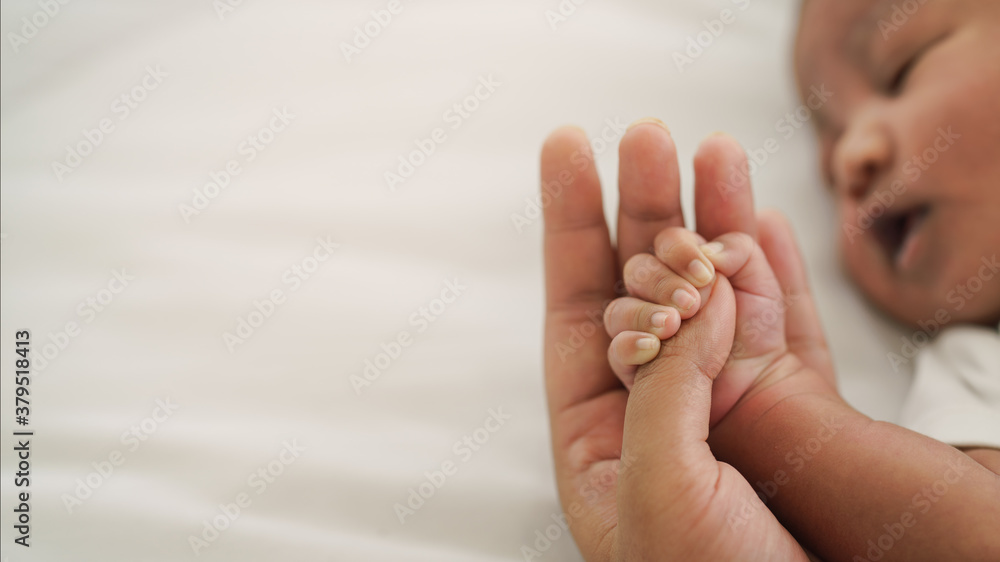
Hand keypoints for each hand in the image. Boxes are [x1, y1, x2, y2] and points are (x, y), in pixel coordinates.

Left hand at [541, 122, 828, 559]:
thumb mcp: (657, 491)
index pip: (575, 303)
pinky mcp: (785, 410)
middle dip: (643, 206)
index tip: (567, 150)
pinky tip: (760, 224)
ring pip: (712, 293)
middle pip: (642, 284)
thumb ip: (664, 394)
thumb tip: (692, 308)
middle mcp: (655, 408)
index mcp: (600, 433)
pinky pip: (775, 323)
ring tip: (713, 152)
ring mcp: (721, 403)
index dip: (571, 222)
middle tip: (645, 135)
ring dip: (711, 222)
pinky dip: (770, 270)